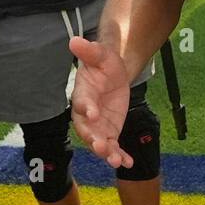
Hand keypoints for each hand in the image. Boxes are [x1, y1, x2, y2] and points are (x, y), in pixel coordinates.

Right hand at [69, 35, 134, 168]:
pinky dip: (121, 155)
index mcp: (82, 95)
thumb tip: (75, 40)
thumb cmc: (103, 63)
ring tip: (117, 161)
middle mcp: (87, 114)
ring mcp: (98, 126)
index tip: (93, 113)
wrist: (114, 74)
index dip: (87, 108)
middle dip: (93, 139)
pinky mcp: (110, 132)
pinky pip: (114, 146)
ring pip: (100, 142)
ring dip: (107, 153)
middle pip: (87, 130)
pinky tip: (129, 163)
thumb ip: (89, 51)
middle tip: (101, 147)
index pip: (81, 103)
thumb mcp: (101, 54)